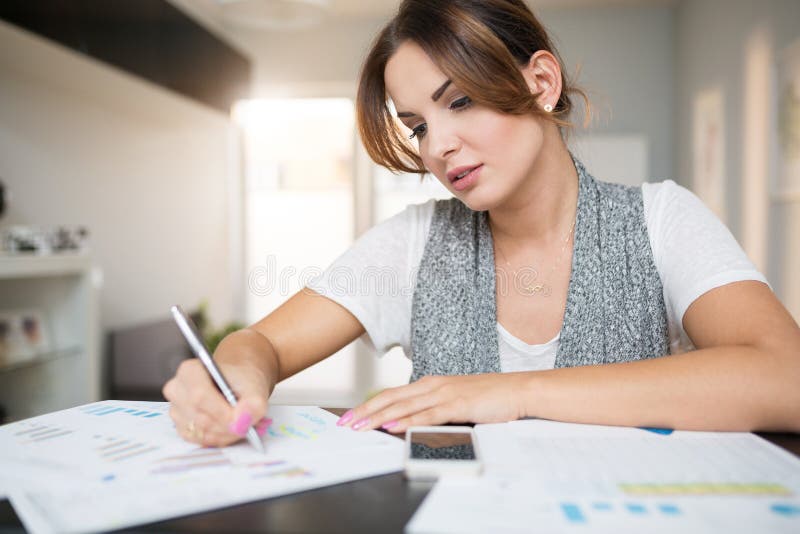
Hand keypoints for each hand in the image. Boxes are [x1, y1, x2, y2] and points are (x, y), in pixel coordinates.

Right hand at [162, 358, 271, 446]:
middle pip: (200, 418)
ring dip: (225, 434)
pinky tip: (229, 429)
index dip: (221, 412)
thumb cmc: (240, 381)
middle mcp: (177, 390)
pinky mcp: (181, 428)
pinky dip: (220, 439)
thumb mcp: (254, 386)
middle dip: (227, 426)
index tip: (240, 419)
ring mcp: (176, 411)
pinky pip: (200, 441)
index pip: (200, 396)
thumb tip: (243, 419)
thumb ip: (253, 403)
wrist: (235, 384)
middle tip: (245, 423)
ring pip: (201, 432)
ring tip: (239, 424)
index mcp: (189, 371)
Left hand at [337, 373, 526, 433]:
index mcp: (430, 384)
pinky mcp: (458, 404)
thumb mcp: (454, 402)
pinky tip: (393, 425)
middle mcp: (433, 386)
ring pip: (404, 406)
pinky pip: (427, 414)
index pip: (392, 394)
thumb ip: (433, 410)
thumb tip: (410, 424)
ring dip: (379, 417)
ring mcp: (444, 394)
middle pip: (391, 398)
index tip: (350, 416)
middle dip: (365, 411)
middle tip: (345, 423)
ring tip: (360, 426)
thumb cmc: (488, 397)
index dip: (369, 405)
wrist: (517, 390)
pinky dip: (407, 420)